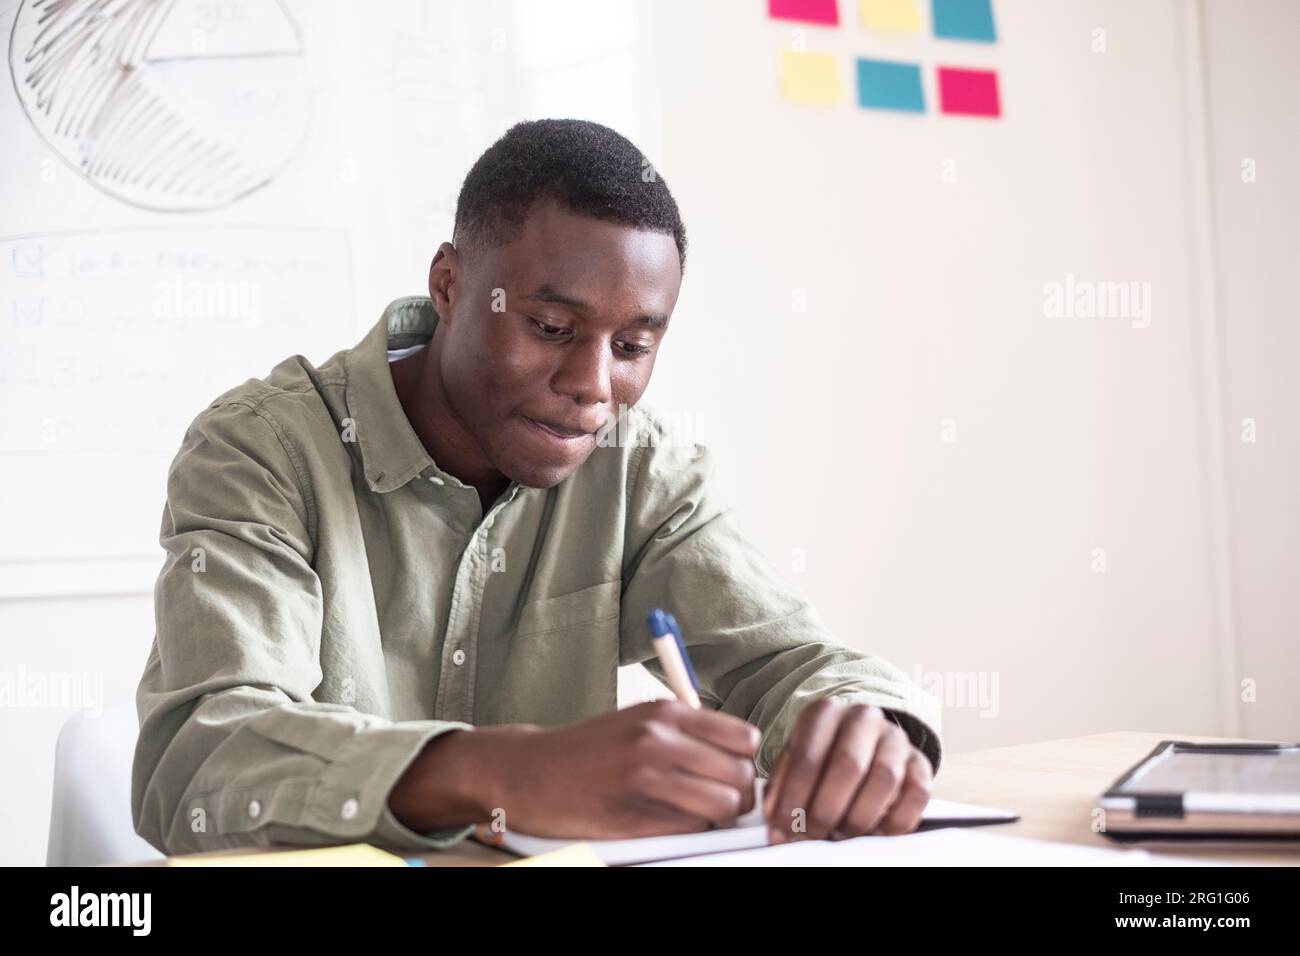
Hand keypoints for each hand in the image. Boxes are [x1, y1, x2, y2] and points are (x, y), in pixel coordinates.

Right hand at [389, 700, 760, 838]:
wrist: (529, 770)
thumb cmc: (589, 749)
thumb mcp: (639, 721)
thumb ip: (686, 733)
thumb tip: (740, 758)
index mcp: (666, 712)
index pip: (744, 738)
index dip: (744, 761)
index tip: (730, 772)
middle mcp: (659, 739)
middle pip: (740, 776)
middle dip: (738, 796)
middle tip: (718, 802)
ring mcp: (646, 778)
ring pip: (723, 807)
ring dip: (718, 819)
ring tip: (695, 816)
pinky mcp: (633, 815)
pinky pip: (690, 830)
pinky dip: (689, 833)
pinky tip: (668, 824)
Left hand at [762, 700, 931, 842]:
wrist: (862, 746)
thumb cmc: (821, 759)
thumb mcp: (794, 765)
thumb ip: (782, 792)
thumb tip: (778, 831)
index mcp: (825, 712)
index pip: (807, 754)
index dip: (794, 796)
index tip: (784, 826)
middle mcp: (863, 718)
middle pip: (848, 765)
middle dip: (826, 810)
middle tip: (812, 835)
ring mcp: (895, 739)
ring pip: (884, 779)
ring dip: (859, 817)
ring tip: (840, 835)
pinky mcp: (920, 763)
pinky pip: (916, 795)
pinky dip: (894, 821)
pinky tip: (873, 831)